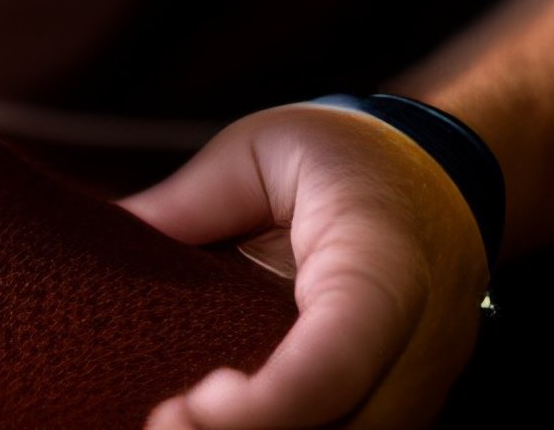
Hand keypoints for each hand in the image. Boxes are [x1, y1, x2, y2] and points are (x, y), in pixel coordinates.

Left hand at [126, 104, 489, 428]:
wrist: (442, 176)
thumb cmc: (348, 158)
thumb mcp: (266, 151)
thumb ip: (192, 200)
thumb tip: (111, 234)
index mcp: (380, 274)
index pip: (332, 366)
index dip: (263, 407)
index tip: (186, 406)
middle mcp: (411, 355)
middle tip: (160, 425)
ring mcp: (413, 398)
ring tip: (178, 426)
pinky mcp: (397, 417)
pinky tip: (220, 422)